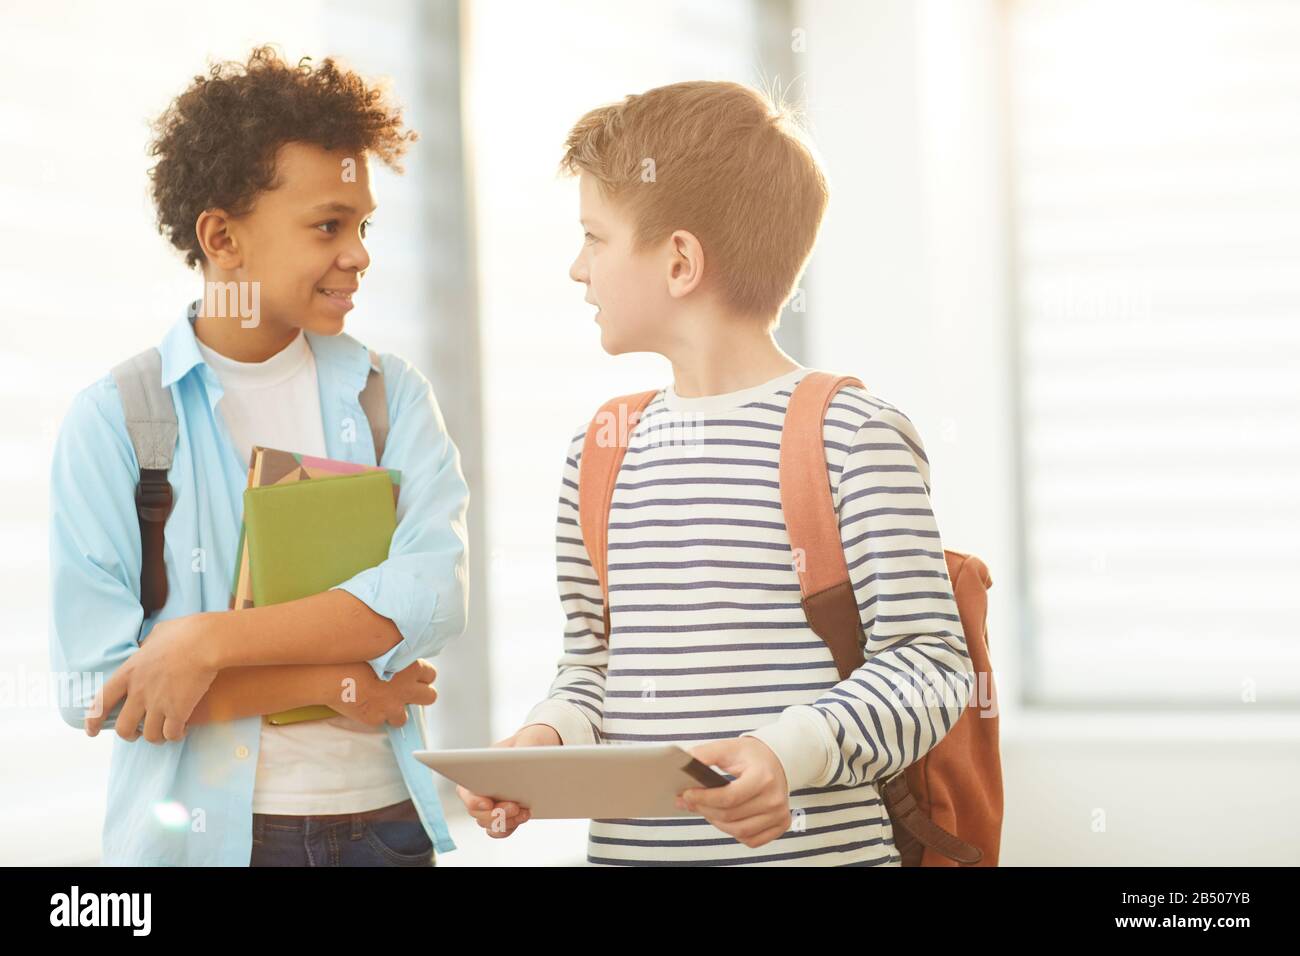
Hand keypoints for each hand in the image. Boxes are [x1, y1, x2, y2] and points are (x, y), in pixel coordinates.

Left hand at [85, 612, 219, 742]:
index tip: (91, 731)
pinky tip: (183, 730)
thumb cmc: (185, 632)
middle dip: (130, 735)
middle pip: (124, 728)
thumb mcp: (157, 634)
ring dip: (157, 737)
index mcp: (129, 672)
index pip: (102, 701)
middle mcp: (139, 692)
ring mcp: (158, 703)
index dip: (93, 719)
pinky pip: (172, 734)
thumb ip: (148, 645)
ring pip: (150, 736)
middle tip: (139, 733)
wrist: (206, 642)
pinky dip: (176, 735)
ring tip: (166, 733)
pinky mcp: (179, 711)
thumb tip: (148, 645)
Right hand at [332, 659, 437, 726]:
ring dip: (396, 712)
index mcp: (411, 668)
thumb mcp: (382, 647)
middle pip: (429, 696)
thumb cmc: (354, 655)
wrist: (333, 673)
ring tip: (381, 703)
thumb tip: (397, 661)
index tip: (412, 677)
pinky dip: (373, 715)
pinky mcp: (377, 718)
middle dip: (419, 696)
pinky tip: (362, 705)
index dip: (420, 676)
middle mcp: (407, 689)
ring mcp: (393, 706)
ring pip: (404, 717)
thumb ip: (396, 657)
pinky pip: (379, 721)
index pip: (430, 674)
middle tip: (405, 692)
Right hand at [456, 723, 560, 838]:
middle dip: (495, 814)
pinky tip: (525, 815)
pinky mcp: (504, 816)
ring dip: (506, 822)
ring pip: (488, 824)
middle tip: (515, 807)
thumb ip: (523, 749)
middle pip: (477, 813)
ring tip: (525, 812)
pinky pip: (500, 830)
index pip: (465, 790)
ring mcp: (491, 806)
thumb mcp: (527, 740)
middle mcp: (479, 792)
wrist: (540, 751)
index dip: (474, 801)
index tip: (488, 802)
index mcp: (476, 771)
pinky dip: (509, 827)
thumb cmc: (528, 742)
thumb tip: (522, 759)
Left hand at [676, 737, 791, 847]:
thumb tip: (684, 764)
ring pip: (739, 831)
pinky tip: (727, 820)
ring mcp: (779, 814)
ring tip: (706, 810)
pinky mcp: (780, 825)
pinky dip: (734, 833)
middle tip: (690, 801)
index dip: (704, 799)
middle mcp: (774, 798)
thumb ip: (705, 754)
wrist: (776, 760)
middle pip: (730, 816)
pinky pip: (751, 839)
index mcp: (762, 777)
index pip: (729, 797)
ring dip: (716, 823)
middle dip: (705, 810)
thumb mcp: (728, 747)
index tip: (688, 794)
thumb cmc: (753, 756)